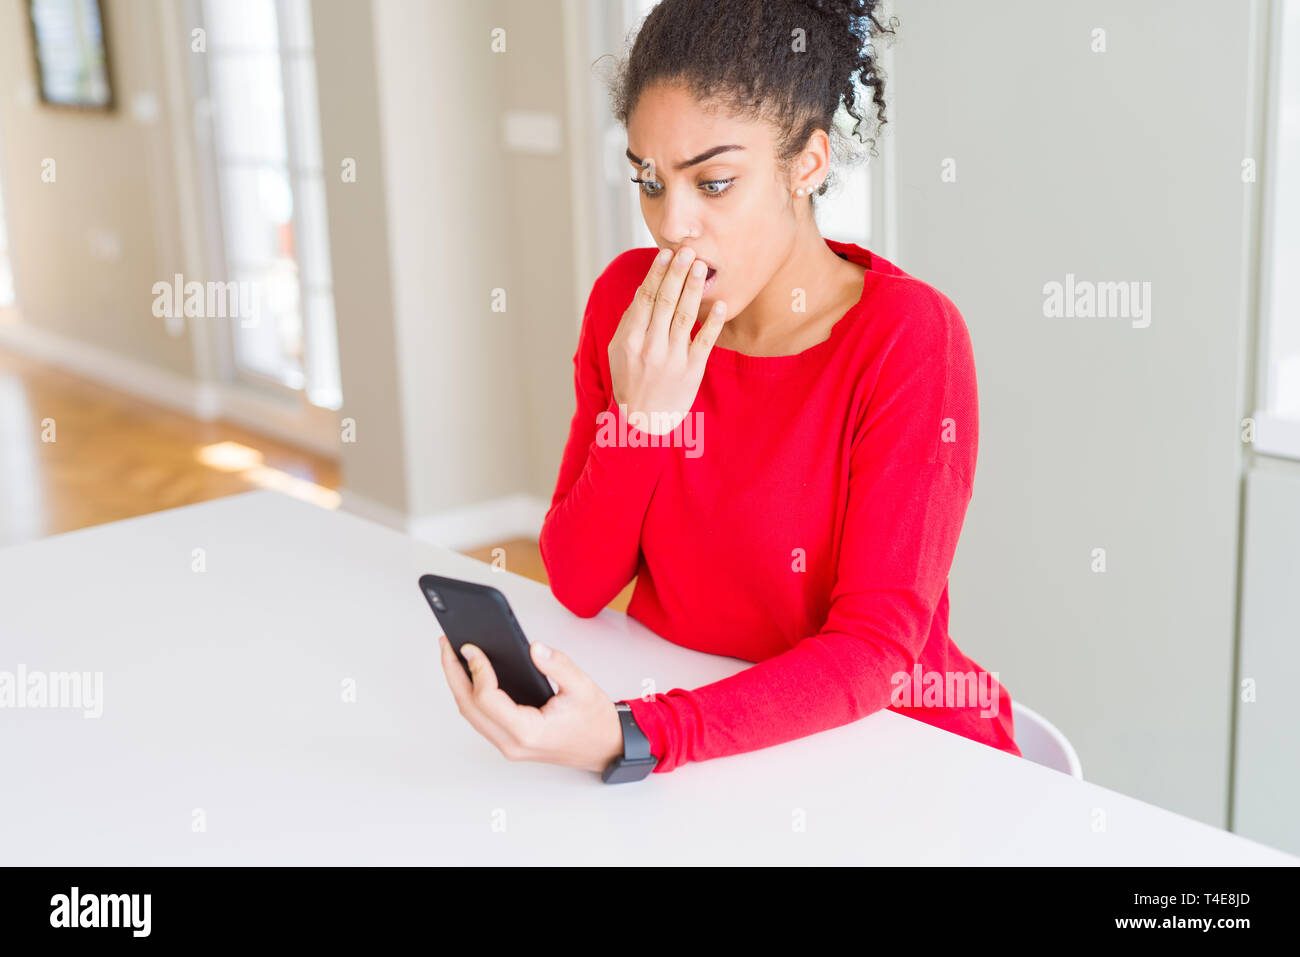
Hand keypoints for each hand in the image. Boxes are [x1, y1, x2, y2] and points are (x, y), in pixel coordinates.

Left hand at [437, 634, 624, 773]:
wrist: (606, 748)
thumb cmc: (595, 722)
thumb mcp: (582, 686)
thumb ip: (557, 665)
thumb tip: (533, 647)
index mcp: (528, 732)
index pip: (487, 699)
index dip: (476, 670)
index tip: (471, 647)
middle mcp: (512, 743)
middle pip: (468, 707)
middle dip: (453, 673)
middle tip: (446, 644)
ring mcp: (508, 745)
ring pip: (471, 714)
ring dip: (458, 684)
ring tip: (452, 655)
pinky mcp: (509, 741)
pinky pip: (480, 717)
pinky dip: (470, 694)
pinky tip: (470, 674)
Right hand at [608, 245, 730, 434]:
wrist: (643, 421)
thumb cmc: (629, 380)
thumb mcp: (618, 351)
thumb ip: (630, 322)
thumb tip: (644, 289)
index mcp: (630, 340)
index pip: (645, 299)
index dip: (656, 274)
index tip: (665, 254)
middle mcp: (651, 347)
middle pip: (665, 302)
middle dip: (677, 274)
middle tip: (688, 251)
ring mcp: (673, 359)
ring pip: (685, 316)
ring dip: (694, 289)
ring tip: (701, 267)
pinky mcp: (692, 370)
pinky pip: (704, 341)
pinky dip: (712, 322)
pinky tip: (720, 304)